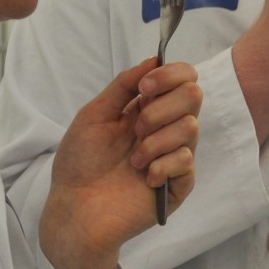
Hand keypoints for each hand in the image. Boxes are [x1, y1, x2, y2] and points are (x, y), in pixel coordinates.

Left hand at [40, 57, 201, 268]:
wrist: (75, 209)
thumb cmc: (79, 164)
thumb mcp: (94, 114)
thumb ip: (124, 85)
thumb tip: (154, 58)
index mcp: (148, 108)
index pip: (182, 78)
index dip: (170, 75)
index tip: (144, 88)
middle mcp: (166, 128)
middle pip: (194, 96)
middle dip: (162, 109)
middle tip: (135, 129)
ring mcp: (175, 155)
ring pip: (191, 127)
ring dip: (156, 141)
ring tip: (134, 161)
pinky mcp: (179, 183)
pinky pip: (186, 160)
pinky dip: (163, 165)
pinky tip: (145, 178)